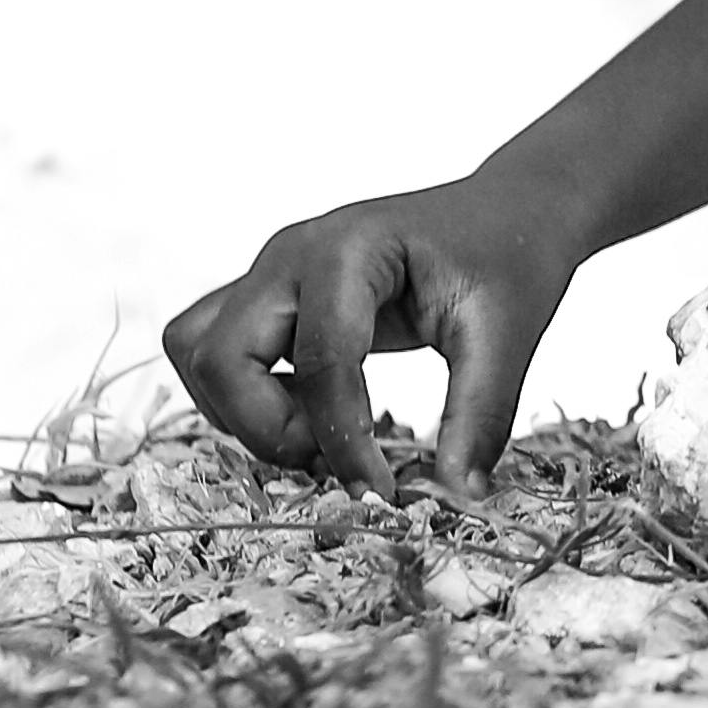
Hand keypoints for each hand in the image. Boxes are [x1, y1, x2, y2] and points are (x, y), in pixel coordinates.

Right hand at [161, 175, 582, 505]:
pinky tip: (306, 413)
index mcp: (350, 250)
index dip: (343, 440)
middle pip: (221, 358)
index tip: (381, 494)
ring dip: (243, 413)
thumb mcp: (507, 334)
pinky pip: (212, 349)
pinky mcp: (269, 295)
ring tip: (319, 434)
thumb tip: (457, 497)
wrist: (508, 211)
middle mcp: (291, 255)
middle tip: (333, 460)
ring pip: (199, 354)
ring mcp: (271, 273)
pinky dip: (240, 396)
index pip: (321, 362)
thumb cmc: (509, 257)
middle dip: (268, 429)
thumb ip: (480, 415)